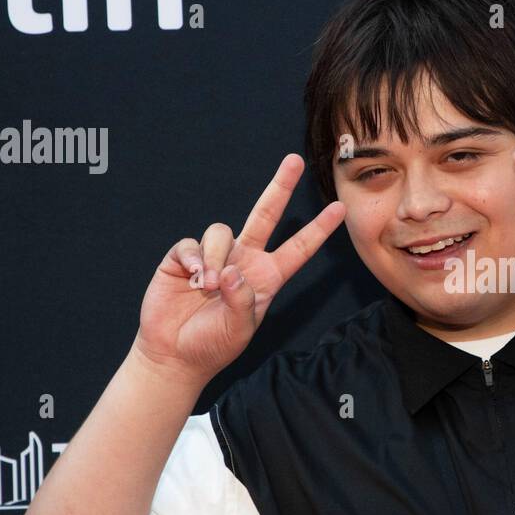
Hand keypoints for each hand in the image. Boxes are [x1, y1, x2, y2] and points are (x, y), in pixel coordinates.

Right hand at [133, 154, 345, 385]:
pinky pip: (191, 244)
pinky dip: (194, 260)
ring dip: (216, 257)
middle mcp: (244, 260)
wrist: (174, 353)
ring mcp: (216, 256)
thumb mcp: (239, 329)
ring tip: (208, 288)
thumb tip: (232, 272)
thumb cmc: (213, 344)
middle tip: (295, 161)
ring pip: (221, 232)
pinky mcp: (185, 258)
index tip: (340, 209)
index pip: (298, 248)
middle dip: (279, 187)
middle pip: (265, 214)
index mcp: (267, 277)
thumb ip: (242, 301)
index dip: (318, 230)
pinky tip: (193, 280)